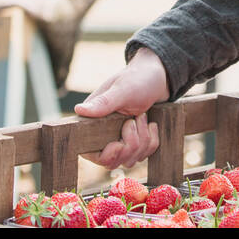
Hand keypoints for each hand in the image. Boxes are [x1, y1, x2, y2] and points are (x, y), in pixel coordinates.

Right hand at [74, 46, 170, 168]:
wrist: (160, 77)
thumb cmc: (138, 78)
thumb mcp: (122, 89)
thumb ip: (103, 103)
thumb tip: (78, 110)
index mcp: (94, 121)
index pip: (91, 153)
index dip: (106, 155)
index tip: (119, 142)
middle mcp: (105, 134)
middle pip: (113, 162)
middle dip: (130, 144)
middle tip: (135, 120)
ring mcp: (121, 139)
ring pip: (130, 159)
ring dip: (143, 140)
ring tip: (143, 117)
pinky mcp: (136, 142)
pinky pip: (144, 155)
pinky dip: (152, 141)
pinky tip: (152, 124)